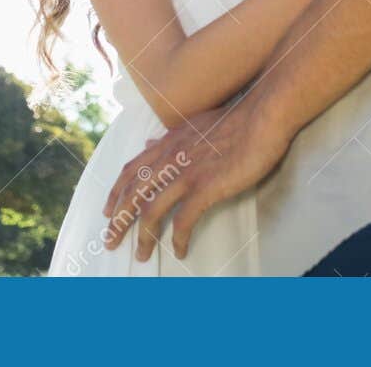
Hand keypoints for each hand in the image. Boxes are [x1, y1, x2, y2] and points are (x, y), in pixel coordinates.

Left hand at [102, 97, 290, 261]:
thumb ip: (171, 138)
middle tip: (110, 241)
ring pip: (151, 211)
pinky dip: (177, 239)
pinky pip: (183, 221)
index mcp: (167, 144)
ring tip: (141, 254)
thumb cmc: (236, 119)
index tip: (108, 211)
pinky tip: (179, 250)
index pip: (131, 171)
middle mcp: (170, 159)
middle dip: (118, 221)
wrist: (262, 117)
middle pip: (133, 195)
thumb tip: (151, 143)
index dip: (116, 194)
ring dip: (143, 237)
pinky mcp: (205, 188)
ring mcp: (186, 173)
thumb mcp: (194, 124)